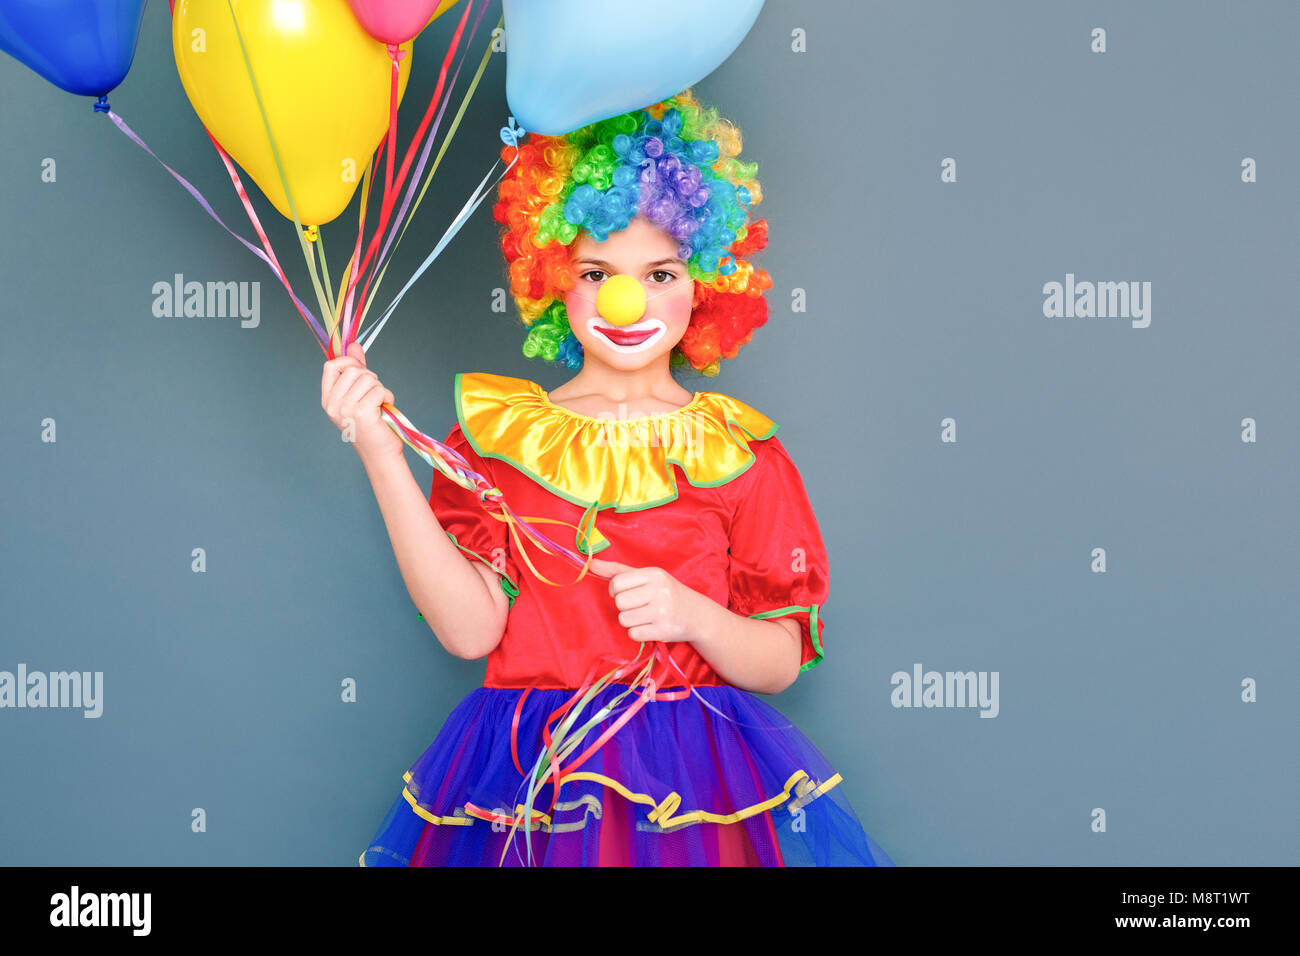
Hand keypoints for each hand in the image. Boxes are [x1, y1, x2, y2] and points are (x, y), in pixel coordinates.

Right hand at [320, 342, 401, 462]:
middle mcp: (332, 405)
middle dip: (370, 377)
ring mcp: (345, 409)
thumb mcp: (360, 395)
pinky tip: (384, 410)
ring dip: (380, 389)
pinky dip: (387, 397)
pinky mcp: (361, 413)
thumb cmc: (372, 424)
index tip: (362, 372)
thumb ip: (356, 370)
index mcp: (328, 399)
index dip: (349, 363)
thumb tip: (354, 345)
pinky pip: (378, 390)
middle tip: (375, 394)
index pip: (330, 366)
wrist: (380, 453)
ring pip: (368, 378)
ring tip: (380, 404)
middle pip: (353, 370)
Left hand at [587, 557, 703, 644]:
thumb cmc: (666, 593)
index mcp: (654, 574)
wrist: (697, 615)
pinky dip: (638, 633)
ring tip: (646, 616)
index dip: (616, 591)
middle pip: (619, 602)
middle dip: (625, 607)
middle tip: (640, 606)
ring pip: (624, 619)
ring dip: (631, 621)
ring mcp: (662, 612)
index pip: (616, 583)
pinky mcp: (664, 631)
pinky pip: (633, 634)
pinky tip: (651, 626)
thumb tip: (589, 563)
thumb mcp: (646, 577)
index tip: (627, 592)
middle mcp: (659, 591)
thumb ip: (617, 571)